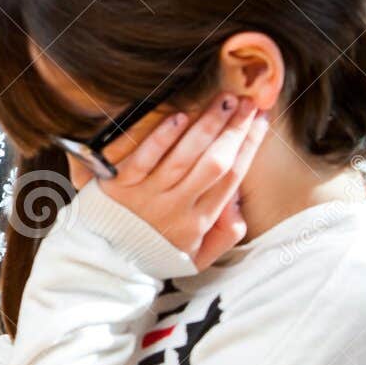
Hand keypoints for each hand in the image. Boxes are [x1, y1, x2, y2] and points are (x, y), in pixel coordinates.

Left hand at [83, 93, 268, 270]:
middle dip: (234, 131)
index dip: (249, 146)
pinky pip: (144, 159)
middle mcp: (178, 207)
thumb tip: (240, 205)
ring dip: (207, 126)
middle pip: (215, 164)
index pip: (232, 177)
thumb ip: (225, 234)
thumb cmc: (154, 254)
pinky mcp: (119, 187)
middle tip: (246, 102)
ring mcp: (148, 195)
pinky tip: (179, 116)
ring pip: (185, 157)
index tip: (260, 119)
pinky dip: (162, 138)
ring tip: (222, 100)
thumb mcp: (197, 257)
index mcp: (199, 221)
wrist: (105, 264)